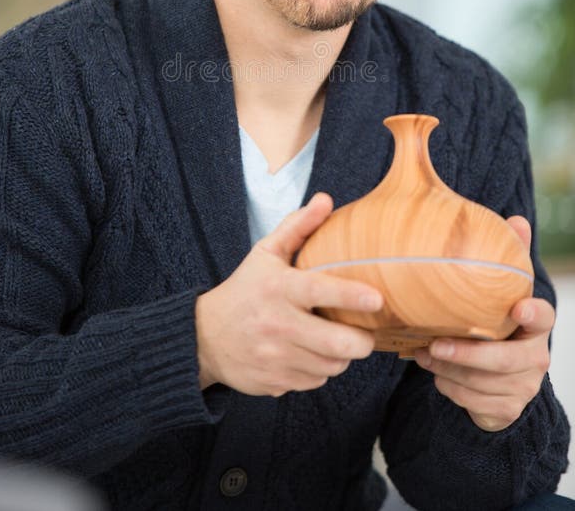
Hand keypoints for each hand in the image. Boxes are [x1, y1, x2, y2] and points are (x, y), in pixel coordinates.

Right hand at [195, 192, 382, 396]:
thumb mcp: (266, 253)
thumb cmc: (245, 289)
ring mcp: (276, 356)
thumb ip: (298, 226)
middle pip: (336, 342)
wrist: (204, 337)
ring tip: (338, 340)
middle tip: (367, 332)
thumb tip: (326, 200)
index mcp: (278, 288)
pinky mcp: (275, 382)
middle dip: (362, 340)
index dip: (352, 296)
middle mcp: (277, 324)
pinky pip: (315, 381)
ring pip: (331, 366)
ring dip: (342, 355)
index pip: (320, 292)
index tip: (377, 298)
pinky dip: (321, 369)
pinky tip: (314, 354)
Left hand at [414, 215, 552, 430]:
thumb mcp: (499, 292)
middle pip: (506, 359)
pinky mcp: (506, 408)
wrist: (498, 377)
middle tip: (435, 344)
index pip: (543, 317)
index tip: (519, 309)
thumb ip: (508, 257)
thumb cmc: (495, 324)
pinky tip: (433, 371)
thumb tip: (518, 219)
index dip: (532, 314)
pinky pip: (472, 400)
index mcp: (536, 324)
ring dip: (447, 369)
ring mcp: (523, 386)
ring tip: (421, 353)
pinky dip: (448, 387)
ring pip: (483, 382)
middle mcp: (536, 356)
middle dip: (469, 353)